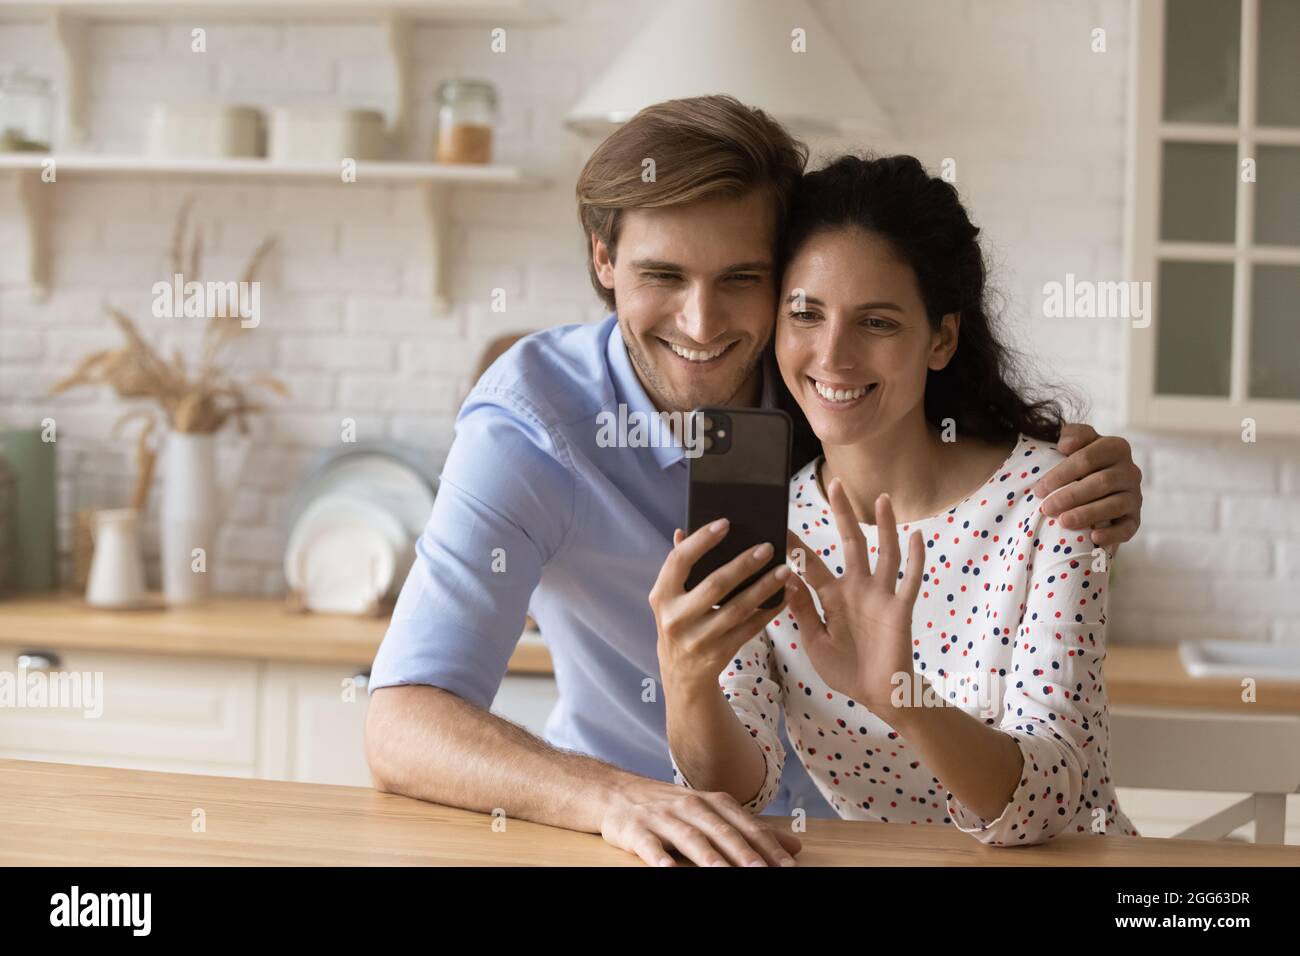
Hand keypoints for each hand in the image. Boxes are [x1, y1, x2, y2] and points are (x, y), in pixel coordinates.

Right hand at [600, 776, 801, 866]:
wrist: (616, 792)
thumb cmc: (671, 807)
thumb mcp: (712, 812)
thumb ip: (751, 830)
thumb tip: (795, 845)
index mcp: (713, 803)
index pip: (746, 825)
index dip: (768, 846)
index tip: (788, 866)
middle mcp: (690, 807)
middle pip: (721, 831)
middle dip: (743, 853)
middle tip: (762, 872)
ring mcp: (662, 817)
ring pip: (689, 838)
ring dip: (708, 857)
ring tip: (723, 875)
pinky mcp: (636, 830)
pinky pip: (649, 847)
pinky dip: (659, 858)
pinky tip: (668, 870)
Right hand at [650, 519, 790, 695]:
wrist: (681, 673)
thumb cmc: (679, 622)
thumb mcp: (669, 597)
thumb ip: (678, 566)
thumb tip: (683, 531)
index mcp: (661, 596)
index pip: (679, 561)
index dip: (701, 540)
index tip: (725, 523)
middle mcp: (676, 618)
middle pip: (715, 585)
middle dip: (744, 564)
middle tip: (767, 547)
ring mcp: (698, 639)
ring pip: (738, 608)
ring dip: (764, 587)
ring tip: (784, 570)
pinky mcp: (720, 653)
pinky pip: (751, 628)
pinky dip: (770, 610)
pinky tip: (785, 594)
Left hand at [784, 481, 924, 712]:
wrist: (878, 695)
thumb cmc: (846, 669)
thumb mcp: (815, 641)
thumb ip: (803, 612)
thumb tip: (785, 581)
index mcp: (834, 597)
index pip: (810, 565)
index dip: (795, 544)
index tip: (778, 520)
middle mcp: (858, 588)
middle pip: (850, 543)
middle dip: (842, 515)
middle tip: (834, 484)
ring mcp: (881, 596)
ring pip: (884, 553)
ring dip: (885, 526)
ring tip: (883, 499)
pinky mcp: (900, 609)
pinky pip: (910, 580)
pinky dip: (916, 559)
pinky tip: (917, 536)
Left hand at [1033, 423, 1142, 546]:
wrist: (1095, 487)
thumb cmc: (1079, 463)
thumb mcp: (1076, 443)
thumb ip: (1073, 434)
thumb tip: (1065, 444)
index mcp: (1115, 447)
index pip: (1087, 458)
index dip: (1061, 474)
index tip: (1039, 489)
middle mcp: (1130, 470)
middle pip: (1101, 482)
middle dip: (1070, 496)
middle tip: (1046, 508)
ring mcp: (1135, 496)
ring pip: (1115, 504)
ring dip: (1087, 514)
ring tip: (1063, 522)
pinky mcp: (1135, 518)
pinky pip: (1128, 527)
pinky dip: (1112, 534)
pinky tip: (1093, 538)